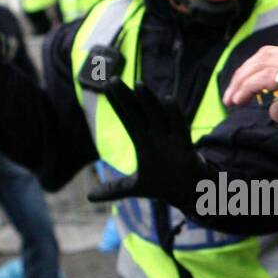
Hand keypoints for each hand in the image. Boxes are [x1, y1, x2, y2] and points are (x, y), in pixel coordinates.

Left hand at [87, 78, 212, 210]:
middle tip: (113, 80)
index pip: (127, 117)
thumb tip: (89, 197)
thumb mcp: (135, 187)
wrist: (188, 191)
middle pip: (138, 111)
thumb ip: (113, 190)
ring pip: (157, 115)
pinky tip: (168, 99)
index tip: (106, 87)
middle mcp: (155, 134)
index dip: (118, 103)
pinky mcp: (184, 144)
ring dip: (149, 101)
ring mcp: (169, 137)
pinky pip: (180, 126)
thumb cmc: (162, 183)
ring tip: (139, 85)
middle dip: (127, 97)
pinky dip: (175, 114)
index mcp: (142, 140)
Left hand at [223, 46, 277, 158]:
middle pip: (267, 53)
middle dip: (244, 72)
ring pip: (263, 60)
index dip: (259, 72)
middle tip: (231, 95)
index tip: (247, 93)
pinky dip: (248, 86)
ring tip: (230, 99)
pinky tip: (241, 100)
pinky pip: (266, 76)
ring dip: (241, 78)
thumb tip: (273, 109)